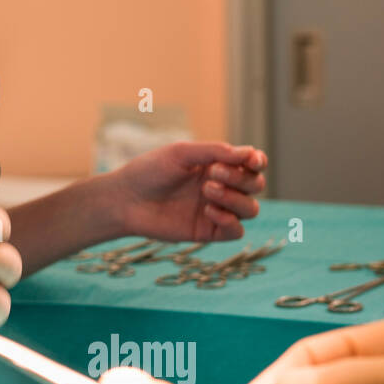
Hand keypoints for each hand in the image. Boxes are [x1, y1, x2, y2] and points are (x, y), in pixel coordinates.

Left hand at [108, 141, 266, 241]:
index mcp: (217, 165)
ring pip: (250, 209)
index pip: (252, 164)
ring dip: (236, 199)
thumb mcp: (181, 153)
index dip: (258, 162)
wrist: (124, 199)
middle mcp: (221, 187)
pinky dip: (230, 220)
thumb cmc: (149, 171)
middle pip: (255, 186)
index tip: (251, 160)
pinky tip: (208, 210)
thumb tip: (250, 152)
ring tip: (208, 191)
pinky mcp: (207, 231)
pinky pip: (236, 231)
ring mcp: (216, 210)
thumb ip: (216, 151)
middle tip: (212, 174)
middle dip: (241, 178)